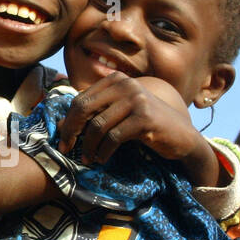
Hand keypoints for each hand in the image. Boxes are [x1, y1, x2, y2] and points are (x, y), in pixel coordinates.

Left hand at [57, 73, 218, 185]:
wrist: (181, 136)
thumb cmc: (146, 125)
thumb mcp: (119, 114)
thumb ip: (95, 113)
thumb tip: (59, 124)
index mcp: (116, 79)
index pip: (80, 99)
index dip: (68, 121)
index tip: (64, 140)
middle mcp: (125, 85)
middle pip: (84, 108)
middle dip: (71, 131)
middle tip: (66, 149)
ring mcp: (136, 99)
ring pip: (98, 125)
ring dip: (89, 146)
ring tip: (87, 159)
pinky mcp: (144, 117)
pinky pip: (114, 137)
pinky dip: (104, 151)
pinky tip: (102, 159)